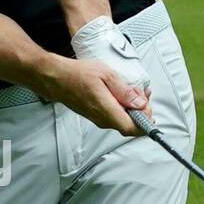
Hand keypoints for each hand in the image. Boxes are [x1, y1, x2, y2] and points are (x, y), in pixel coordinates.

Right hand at [37, 55, 152, 135]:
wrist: (56, 79)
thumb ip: (124, 91)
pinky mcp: (96, 116)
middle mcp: (103, 120)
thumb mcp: (106, 75)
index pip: (133, 129)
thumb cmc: (77, 75)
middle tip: (140, 92)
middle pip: (131, 126)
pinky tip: (121, 92)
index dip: (146, 121)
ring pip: (123, 120)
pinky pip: (115, 116)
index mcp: (107, 111)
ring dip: (132, 107)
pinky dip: (122, 106)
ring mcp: (99, 119)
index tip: (147, 105)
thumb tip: (140, 104)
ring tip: (130, 89)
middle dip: (141, 110)